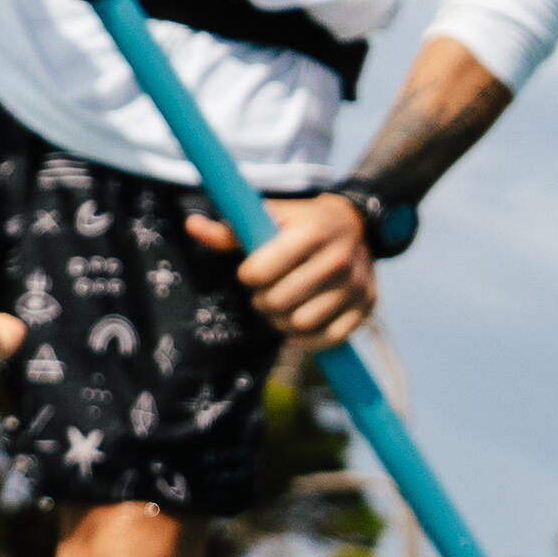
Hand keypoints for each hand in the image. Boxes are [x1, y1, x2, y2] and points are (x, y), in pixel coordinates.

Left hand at [186, 193, 378, 350]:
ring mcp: (355, 284)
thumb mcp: (269, 217)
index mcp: (312, 232)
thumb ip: (230, 230)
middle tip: (266, 289)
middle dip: (261, 299)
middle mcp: (338, 259)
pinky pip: (329, 339)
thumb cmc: (301, 222)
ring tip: (282, 303)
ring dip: (281, 320)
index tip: (252, 269)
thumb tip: (191, 226)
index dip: (248, 275)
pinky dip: (308, 338)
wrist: (356, 223)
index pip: (259, 272)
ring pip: (300, 324)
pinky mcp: (366, 306)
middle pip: (277, 302)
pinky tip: (300, 320)